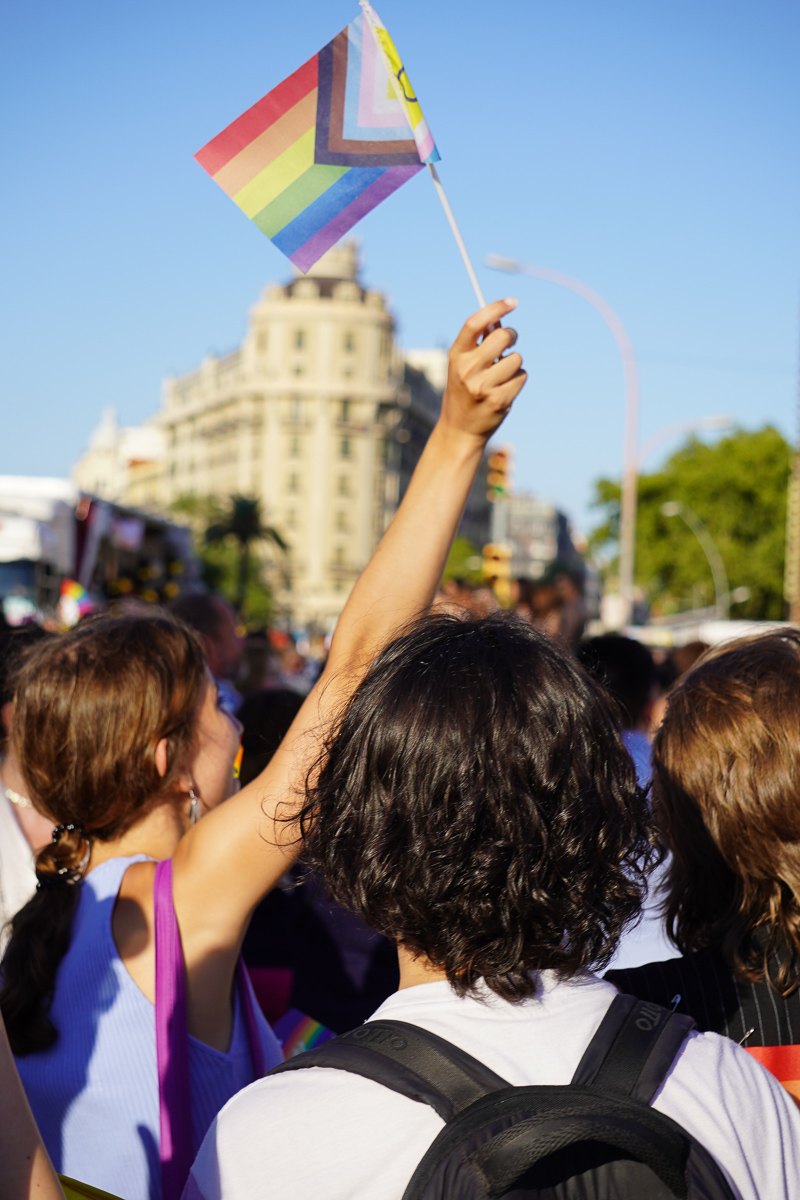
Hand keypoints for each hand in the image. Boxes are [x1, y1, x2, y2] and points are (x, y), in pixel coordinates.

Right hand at [440, 299, 525, 445]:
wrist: (460, 430)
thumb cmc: (464, 392)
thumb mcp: (463, 366)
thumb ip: (478, 344)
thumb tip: (499, 320)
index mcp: (456, 356)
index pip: (475, 323)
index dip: (495, 308)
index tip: (512, 302)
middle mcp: (467, 370)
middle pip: (501, 337)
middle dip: (511, 336)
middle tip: (510, 341)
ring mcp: (483, 386)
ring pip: (516, 359)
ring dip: (514, 364)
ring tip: (502, 376)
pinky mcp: (498, 400)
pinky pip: (521, 377)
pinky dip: (517, 380)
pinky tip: (505, 390)